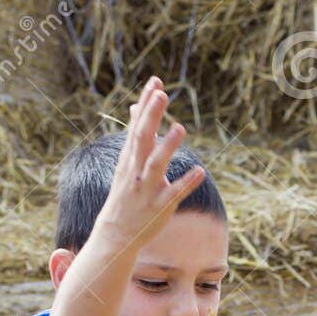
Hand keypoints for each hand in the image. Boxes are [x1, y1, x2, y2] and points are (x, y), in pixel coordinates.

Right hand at [95, 76, 204, 251]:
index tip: (156, 81)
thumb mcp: (127, 162)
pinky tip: (200, 172)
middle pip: (142, 140)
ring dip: (167, 147)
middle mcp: (136, 171)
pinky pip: (174, 194)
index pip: (137, 126)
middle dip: (151, 117)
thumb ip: (136, 134)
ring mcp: (147, 189)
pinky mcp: (159, 207)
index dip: (146, 104)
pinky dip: (186, 183)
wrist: (116, 234)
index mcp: (130, 158)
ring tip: (180, 127)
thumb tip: (137, 105)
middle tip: (162, 93)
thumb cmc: (125, 194)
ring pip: (156, 165)